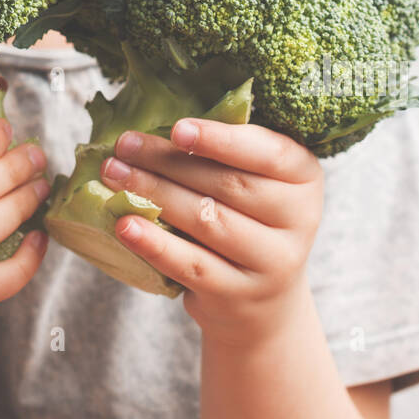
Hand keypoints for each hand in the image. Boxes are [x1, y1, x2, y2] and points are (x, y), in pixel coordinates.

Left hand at [99, 118, 323, 347]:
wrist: (263, 302)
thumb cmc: (247, 217)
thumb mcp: (255, 179)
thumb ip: (222, 151)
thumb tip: (156, 116)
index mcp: (304, 177)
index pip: (268, 153)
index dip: (221, 140)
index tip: (177, 128)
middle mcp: (299, 220)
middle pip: (228, 185)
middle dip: (169, 162)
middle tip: (124, 145)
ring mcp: (272, 262)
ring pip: (207, 221)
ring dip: (154, 194)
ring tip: (114, 175)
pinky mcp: (239, 294)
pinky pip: (192, 265)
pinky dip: (154, 244)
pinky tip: (124, 225)